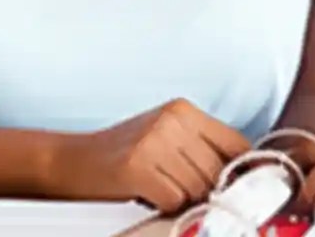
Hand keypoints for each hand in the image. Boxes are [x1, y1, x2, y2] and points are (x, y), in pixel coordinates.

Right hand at [49, 98, 250, 214]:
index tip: (236, 188)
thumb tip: (243, 176)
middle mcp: (172, 120)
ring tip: (161, 188)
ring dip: (183, 198)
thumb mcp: (166, 137)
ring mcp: (154, 141)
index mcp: (184, 110)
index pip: (236, 143)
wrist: (71, 160)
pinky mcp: (137, 166)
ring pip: (198, 188)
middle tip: (183, 191)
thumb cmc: (123, 154)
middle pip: (218, 171)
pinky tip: (148, 194)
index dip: (240, 171)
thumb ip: (202, 148)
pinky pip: (174, 199)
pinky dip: (164, 205)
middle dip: (206, 190)